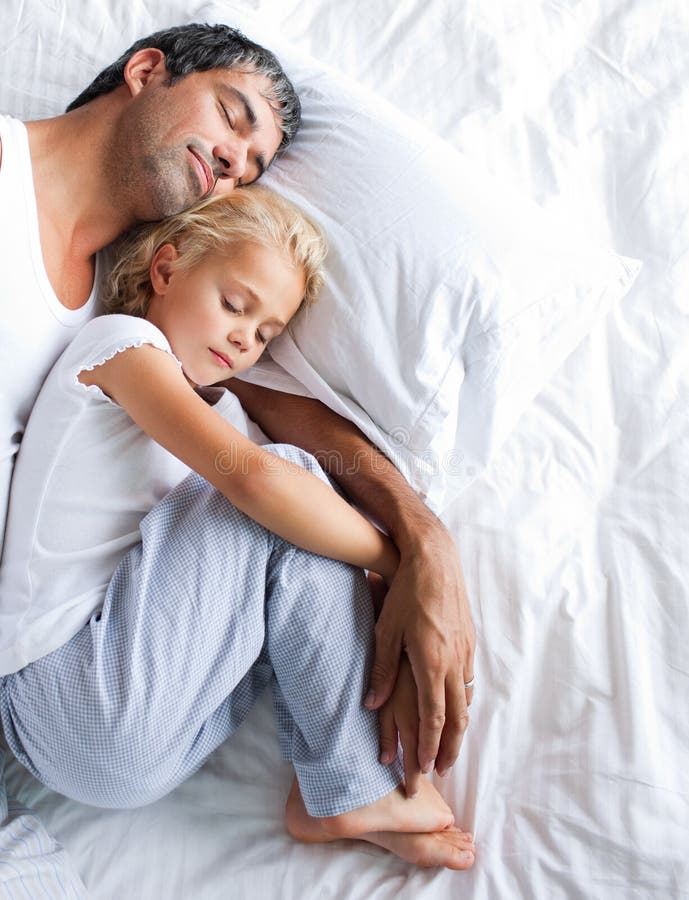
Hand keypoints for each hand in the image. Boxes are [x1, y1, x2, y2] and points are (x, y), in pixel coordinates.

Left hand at [365, 522, 474, 776]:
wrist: (435, 558)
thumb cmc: (405, 592)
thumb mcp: (385, 631)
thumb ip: (382, 670)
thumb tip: (371, 705)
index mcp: (432, 663)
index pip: (434, 717)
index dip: (429, 745)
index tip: (425, 767)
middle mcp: (454, 661)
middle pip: (457, 716)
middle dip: (450, 747)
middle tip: (443, 769)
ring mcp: (465, 650)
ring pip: (466, 698)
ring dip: (459, 725)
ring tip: (450, 744)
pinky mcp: (469, 638)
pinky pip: (468, 677)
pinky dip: (463, 698)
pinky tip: (456, 703)